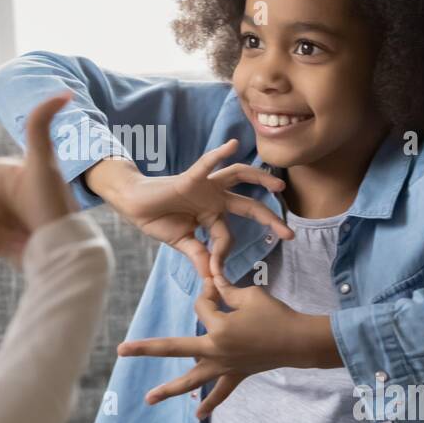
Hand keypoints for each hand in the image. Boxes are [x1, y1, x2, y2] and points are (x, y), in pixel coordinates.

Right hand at [88, 138, 292, 278]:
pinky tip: (233, 144)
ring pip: (239, 176)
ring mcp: (205, 186)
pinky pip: (206, 164)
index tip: (217, 274)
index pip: (228, 236)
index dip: (224, 255)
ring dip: (260, 178)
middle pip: (249, 205)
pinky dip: (219, 154)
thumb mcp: (182, 242)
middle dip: (270, 218)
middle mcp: (214, 198)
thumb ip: (199, 255)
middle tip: (290, 233)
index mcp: (212, 215)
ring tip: (278, 186)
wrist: (133, 204)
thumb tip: (211, 278)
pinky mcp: (190, 178)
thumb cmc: (157, 219)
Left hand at [117, 274, 339, 418]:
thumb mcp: (249, 295)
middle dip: (146, 349)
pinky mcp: (236, 375)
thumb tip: (212, 282)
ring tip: (148, 399)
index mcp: (218, 328)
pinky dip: (210, 403)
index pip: (202, 305)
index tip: (219, 286)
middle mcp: (215, 351)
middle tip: (120, 351)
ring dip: (169, 390)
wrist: (299, 340)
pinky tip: (197, 414)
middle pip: (174, 348)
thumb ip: (227, 290)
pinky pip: (221, 392)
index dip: (209, 292)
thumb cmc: (275, 314)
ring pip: (191, 379)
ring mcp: (224, 366)